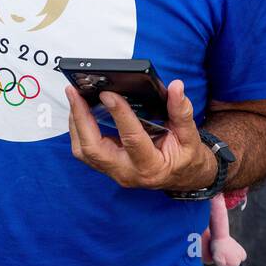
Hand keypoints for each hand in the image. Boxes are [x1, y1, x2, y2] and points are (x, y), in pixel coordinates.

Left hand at [66, 80, 217, 190]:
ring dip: (76, 124)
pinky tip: (80, 111)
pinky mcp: (107, 167)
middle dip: (81, 119)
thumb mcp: (190, 136)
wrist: (183, 178)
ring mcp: (115, 171)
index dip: (119, 114)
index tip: (108, 94)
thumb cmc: (186, 158)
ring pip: (84, 152)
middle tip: (75, 93)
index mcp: (151, 166)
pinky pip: (85, 151)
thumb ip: (182, 112)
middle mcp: (128, 172)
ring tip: (75, 98)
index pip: (131, 139)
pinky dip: (79, 130)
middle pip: (94, 149)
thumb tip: (176, 87)